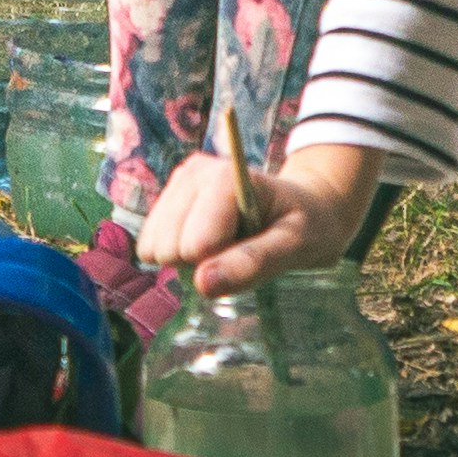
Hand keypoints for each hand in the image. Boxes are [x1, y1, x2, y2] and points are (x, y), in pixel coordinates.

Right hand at [139, 140, 382, 296]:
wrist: (305, 206)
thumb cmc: (307, 225)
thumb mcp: (296, 246)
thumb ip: (252, 263)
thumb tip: (202, 284)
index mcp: (225, 177)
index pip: (195, 245)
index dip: (223, 261)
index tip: (253, 248)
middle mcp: (193, 172)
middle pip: (168, 247)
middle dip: (203, 262)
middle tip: (242, 246)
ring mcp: (177, 184)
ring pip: (153, 248)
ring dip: (190, 260)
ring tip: (229, 242)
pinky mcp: (168, 199)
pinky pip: (150, 247)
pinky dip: (179, 256)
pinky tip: (210, 241)